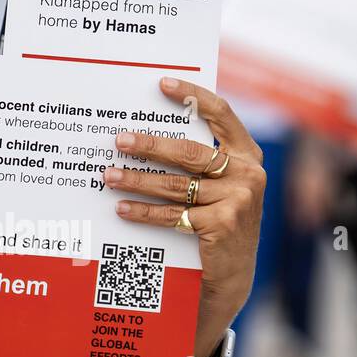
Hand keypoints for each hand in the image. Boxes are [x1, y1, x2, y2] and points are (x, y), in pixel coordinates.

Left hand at [104, 77, 265, 318]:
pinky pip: (172, 214)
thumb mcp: (219, 185)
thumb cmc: (218, 219)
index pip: (222, 114)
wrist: (234, 272)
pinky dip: (143, 211)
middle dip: (149, 145)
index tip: (162, 84)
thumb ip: (200, 160)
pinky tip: (121, 207)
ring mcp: (238, 200)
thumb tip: (146, 134)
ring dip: (136, 180)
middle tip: (119, 140)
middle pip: (189, 151)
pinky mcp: (222, 224)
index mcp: (247, 155)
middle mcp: (247, 173)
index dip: (194, 95)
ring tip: (108, 175)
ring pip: (175, 184)